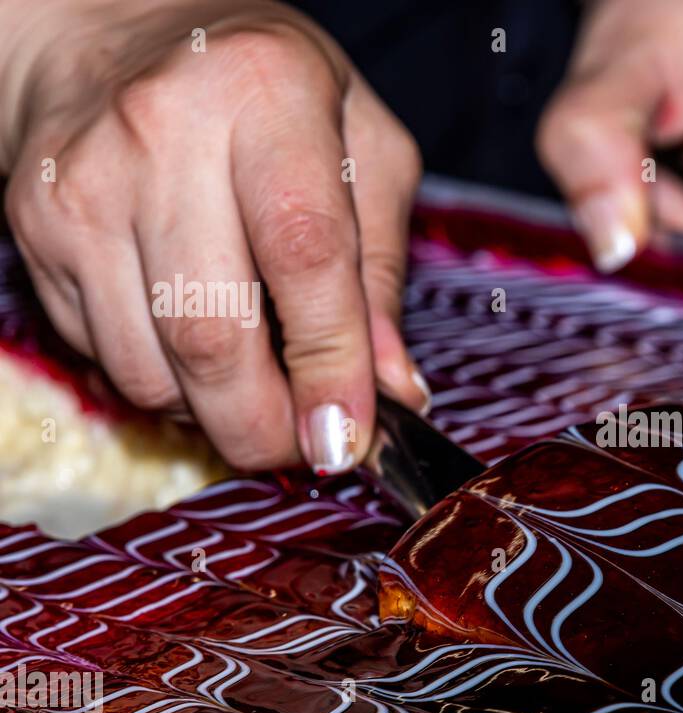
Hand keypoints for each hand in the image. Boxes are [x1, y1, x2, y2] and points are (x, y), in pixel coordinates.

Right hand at [0, 0, 428, 472]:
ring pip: (150, 368)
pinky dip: (166, 386)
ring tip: (260, 393)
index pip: (304, 255)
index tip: (348, 440)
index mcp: (265, 92)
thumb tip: (392, 391)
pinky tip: (197, 350)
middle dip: (266, 425)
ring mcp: (84, 185)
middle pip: (211, 335)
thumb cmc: (266, 90)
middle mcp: (160, 132)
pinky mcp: (35, 229)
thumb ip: (382, 272)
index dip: (331, 366)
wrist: (117, 33)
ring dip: (216, 415)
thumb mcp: (363, 147)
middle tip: (308, 446)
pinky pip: (106, 356)